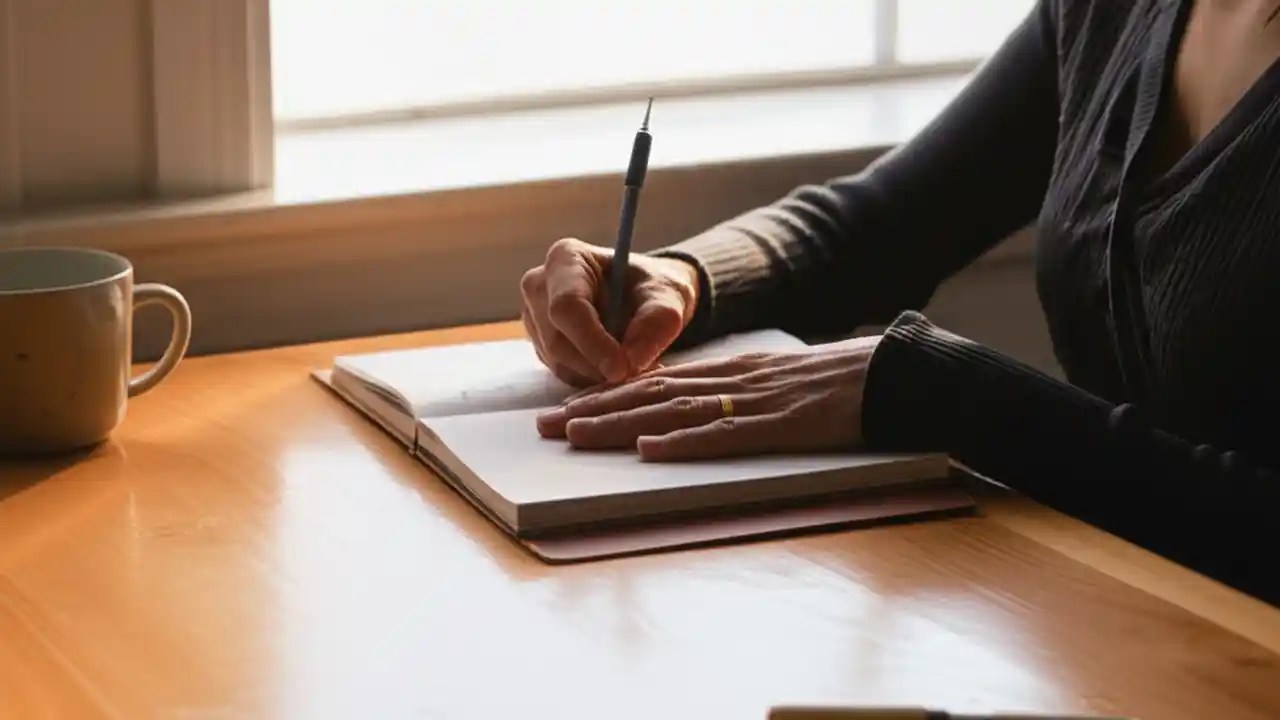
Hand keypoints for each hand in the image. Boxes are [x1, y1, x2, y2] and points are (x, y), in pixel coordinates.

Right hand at [520, 238, 699, 386]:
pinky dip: (592, 378)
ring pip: (559, 362)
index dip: (592, 342)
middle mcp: (540, 284)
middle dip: (597, 363)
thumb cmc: (653, 287)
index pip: (566, 306)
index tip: (622, 369)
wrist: (642, 295)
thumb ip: (657, 322)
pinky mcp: (540, 342)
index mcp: (566, 258)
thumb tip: (633, 360)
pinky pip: (562, 372)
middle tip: (637, 371)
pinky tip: (614, 365)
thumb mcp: (668, 296)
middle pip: (558, 340)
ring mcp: (534, 315)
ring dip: (597, 373)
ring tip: (631, 364)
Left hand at [535, 335, 881, 460]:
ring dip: (619, 424)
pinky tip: (649, 449)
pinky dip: (683, 442)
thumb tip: (694, 413)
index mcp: (731, 371)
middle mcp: (731, 380)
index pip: (655, 380)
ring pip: (672, 410)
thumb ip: (738, 393)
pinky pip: (724, 434)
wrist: (892, 373)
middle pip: (649, 392)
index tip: (567, 407)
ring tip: (576, 436)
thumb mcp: (778, 382)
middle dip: (592, 408)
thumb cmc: (839, 384)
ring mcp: (753, 401)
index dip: (607, 393)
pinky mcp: (779, 425)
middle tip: (546, 426)